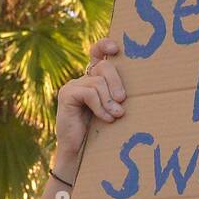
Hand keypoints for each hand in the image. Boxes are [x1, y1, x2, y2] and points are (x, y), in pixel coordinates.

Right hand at [54, 37, 126, 164]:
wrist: (80, 153)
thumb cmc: (101, 132)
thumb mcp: (113, 110)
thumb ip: (118, 96)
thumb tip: (131, 91)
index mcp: (94, 79)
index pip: (97, 52)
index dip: (105, 45)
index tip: (116, 48)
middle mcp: (82, 79)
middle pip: (103, 66)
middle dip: (117, 81)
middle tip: (123, 100)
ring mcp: (73, 85)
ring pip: (98, 82)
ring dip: (110, 101)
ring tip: (116, 116)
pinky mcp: (66, 94)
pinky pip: (89, 93)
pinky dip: (100, 107)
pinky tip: (105, 119)